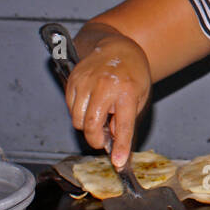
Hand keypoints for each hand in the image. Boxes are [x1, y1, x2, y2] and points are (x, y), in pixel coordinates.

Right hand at [65, 27, 151, 168]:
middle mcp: (104, 86)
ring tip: (99, 115)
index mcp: (127, 91)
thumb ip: (126, 119)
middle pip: (91, 125)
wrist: (118, 46)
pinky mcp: (72, 80)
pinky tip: (90, 104)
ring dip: (86, 125)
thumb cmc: (132, 73)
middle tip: (103, 139)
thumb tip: (113, 139)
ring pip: (77, 119)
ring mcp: (85, 81)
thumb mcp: (140, 96)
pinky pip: (70, 108)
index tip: (118, 162)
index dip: (120, 147)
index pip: (123, 126)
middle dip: (95, 139)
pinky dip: (78, 112)